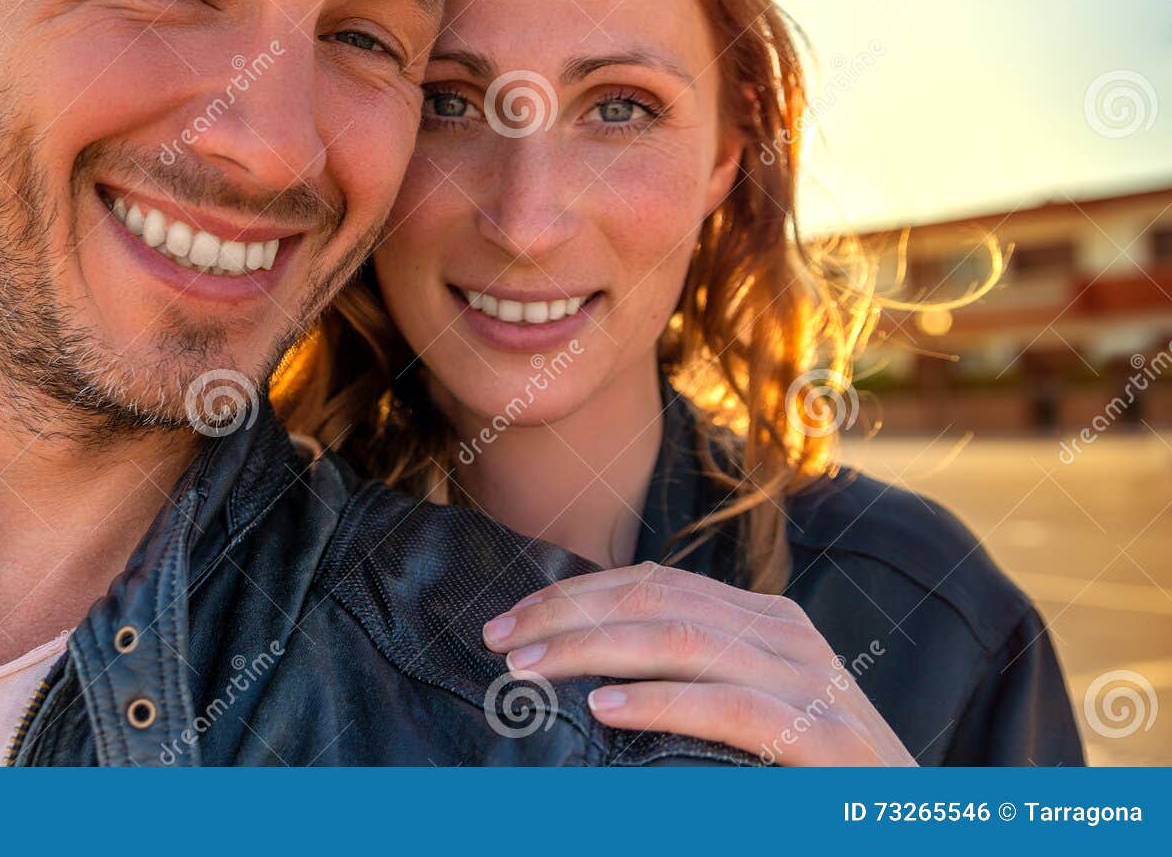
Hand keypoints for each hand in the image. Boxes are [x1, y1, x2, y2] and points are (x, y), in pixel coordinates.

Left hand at [482, 562, 916, 765]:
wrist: (911, 828)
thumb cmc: (812, 779)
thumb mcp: (748, 709)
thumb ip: (688, 675)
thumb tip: (587, 671)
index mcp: (764, 620)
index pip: (652, 583)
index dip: (574, 594)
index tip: (511, 619)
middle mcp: (787, 636)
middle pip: (655, 601)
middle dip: (566, 616)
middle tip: (500, 641)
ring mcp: (810, 683)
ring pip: (680, 641)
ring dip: (591, 651)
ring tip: (530, 670)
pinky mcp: (824, 741)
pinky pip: (727, 708)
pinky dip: (658, 703)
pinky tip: (604, 710)